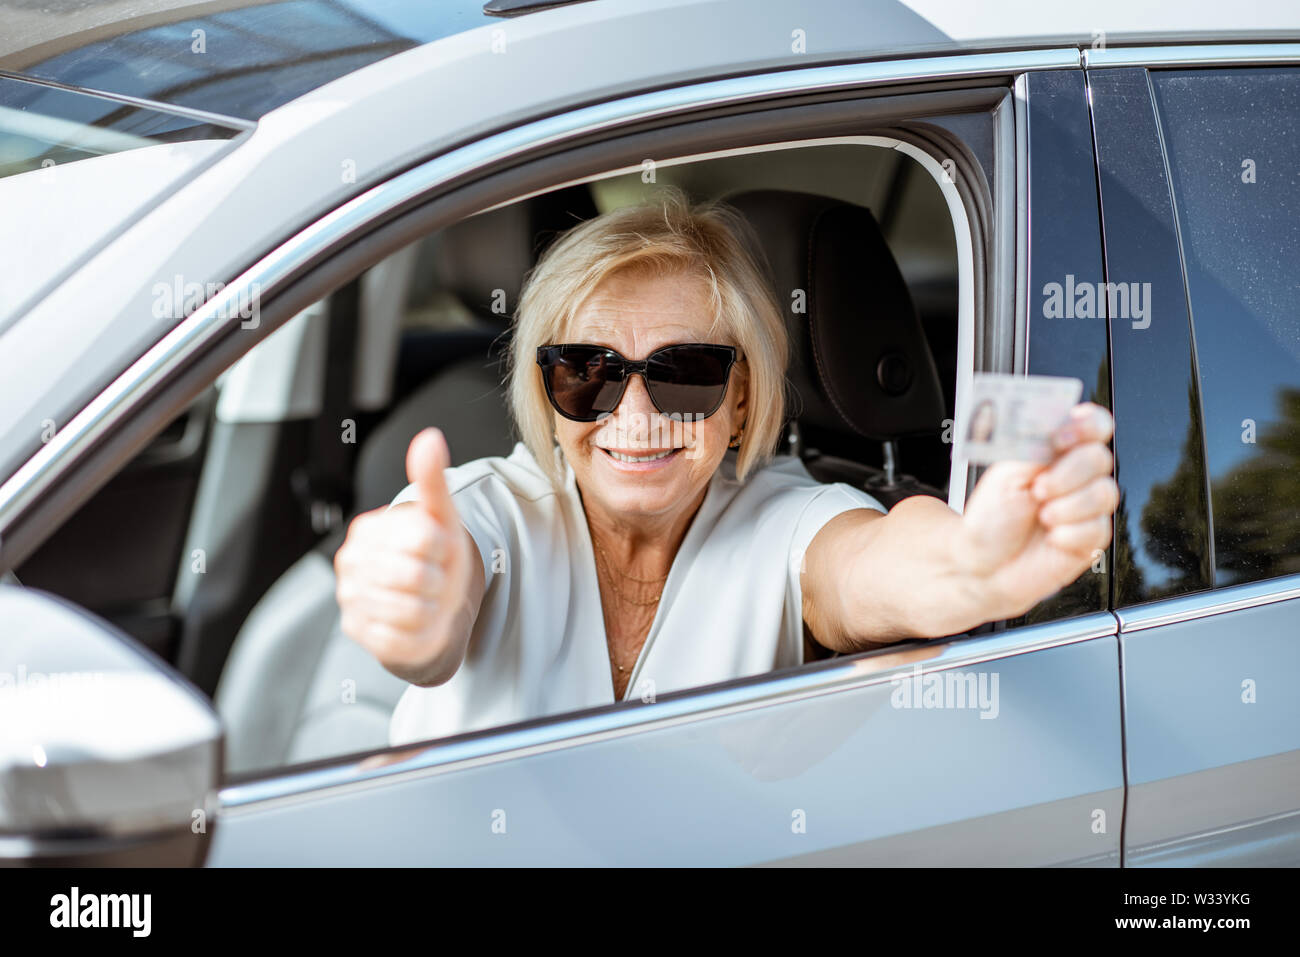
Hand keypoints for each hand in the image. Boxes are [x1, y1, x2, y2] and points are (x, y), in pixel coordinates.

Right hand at [334, 427, 475, 684]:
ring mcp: (350, 599)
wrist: (431, 606)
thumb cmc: (435, 559)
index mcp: (366, 530)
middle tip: (432, 579)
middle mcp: (349, 563)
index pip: (425, 538)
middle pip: (417, 575)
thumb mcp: (439, 518)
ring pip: (411, 609)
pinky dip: (419, 633)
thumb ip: (432, 480)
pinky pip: (401, 638)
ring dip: (431, 608)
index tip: (437, 551)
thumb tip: (429, 437)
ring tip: (425, 599)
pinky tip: (415, 623)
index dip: (444, 548)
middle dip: (438, 580)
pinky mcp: (358, 633)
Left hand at [955, 402, 1116, 618]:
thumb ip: (1038, 448)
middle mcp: (1077, 476)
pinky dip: (1069, 533)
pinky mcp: (1092, 538)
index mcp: (1057, 452)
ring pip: (1104, 493)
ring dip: (1068, 505)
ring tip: (1042, 516)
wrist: (982, 563)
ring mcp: (1088, 507)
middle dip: (1067, 474)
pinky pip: (1097, 528)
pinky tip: (1051, 537)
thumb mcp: (1007, 473)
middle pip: (1100, 457)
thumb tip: (1059, 427)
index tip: (1061, 439)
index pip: (1093, 424)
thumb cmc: (992, 517)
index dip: (1086, 426)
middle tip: (1038, 489)